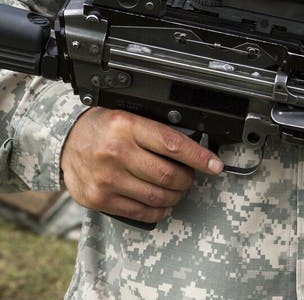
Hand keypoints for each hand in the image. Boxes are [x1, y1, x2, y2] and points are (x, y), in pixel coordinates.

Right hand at [60, 108, 223, 224]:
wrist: (65, 141)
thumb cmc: (101, 126)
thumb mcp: (127, 114)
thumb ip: (152, 128)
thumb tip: (190, 144)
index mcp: (127, 125)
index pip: (173, 144)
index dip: (199, 157)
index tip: (214, 164)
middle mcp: (116, 152)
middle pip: (167, 174)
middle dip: (187, 179)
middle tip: (190, 176)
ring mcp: (107, 178)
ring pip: (156, 196)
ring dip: (175, 196)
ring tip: (177, 190)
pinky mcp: (100, 199)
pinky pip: (139, 211)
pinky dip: (157, 211)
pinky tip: (163, 204)